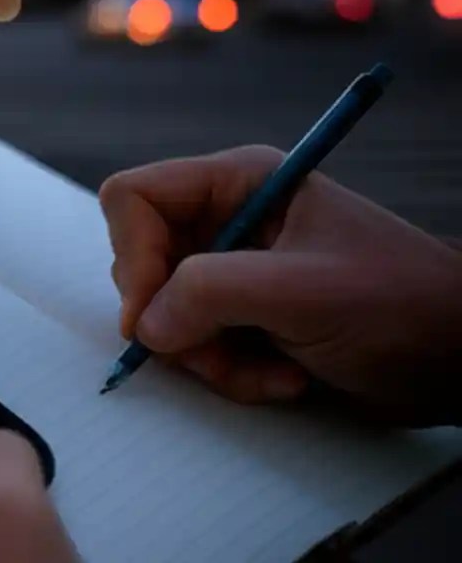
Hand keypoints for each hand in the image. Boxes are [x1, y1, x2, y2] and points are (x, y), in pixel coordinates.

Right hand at [99, 145, 461, 424]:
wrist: (461, 359)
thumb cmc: (400, 305)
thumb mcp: (303, 290)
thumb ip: (211, 293)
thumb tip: (143, 325)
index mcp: (238, 183)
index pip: (135, 198)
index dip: (132, 254)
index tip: (149, 313)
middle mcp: (226, 221)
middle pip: (141, 264)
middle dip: (174, 320)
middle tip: (212, 350)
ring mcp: (233, 272)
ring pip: (164, 316)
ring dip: (208, 359)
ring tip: (270, 374)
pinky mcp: (243, 318)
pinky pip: (195, 348)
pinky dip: (230, 375)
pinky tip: (285, 379)